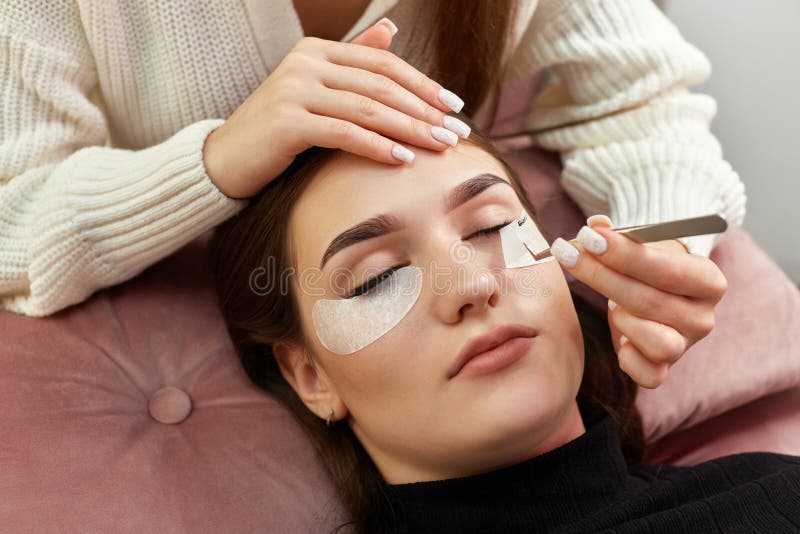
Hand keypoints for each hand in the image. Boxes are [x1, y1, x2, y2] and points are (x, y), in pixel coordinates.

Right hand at [202, 19, 467, 198]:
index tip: (455, 107)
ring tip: (440, 147)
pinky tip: (403, 160)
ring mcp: (294, 90)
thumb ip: (352, 64)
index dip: (423, 84)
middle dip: (425, 110)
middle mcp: (305, 63)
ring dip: (410, 130)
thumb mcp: (317, 92)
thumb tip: (390, 30)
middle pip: (381, 85)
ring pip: (367, 108)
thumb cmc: (278, 131)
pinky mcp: (287, 122)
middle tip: (457, 133)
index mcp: (317, 51)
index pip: (382, 63)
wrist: (225, 159)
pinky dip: (377, 146)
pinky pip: (344, 133)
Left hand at [549, 215, 727, 388]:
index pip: (668, 270)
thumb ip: (618, 233)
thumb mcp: (640, 243)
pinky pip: (649, 376)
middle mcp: (704, 317)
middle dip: (602, 276)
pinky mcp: (665, 369)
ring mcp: (686, 346)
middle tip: (568, 253)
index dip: (625, 255)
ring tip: (613, 305)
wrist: (656, 290)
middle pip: (650, 302)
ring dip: (623, 319)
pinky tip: (619, 338)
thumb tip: (596, 225)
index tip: (588, 237)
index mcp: (709, 280)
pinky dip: (630, 359)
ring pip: (657, 343)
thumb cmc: (647, 264)